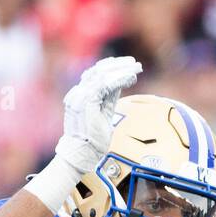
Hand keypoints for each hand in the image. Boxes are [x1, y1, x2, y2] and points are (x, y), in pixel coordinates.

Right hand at [54, 56, 142, 174]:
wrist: (82, 153)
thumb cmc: (93, 139)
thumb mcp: (102, 114)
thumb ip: (107, 99)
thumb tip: (120, 84)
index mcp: (80, 95)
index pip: (95, 74)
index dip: (111, 67)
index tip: (127, 64)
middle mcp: (78, 93)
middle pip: (98, 70)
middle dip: (118, 65)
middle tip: (135, 63)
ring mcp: (80, 96)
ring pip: (102, 75)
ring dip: (121, 70)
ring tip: (137, 68)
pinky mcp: (86, 101)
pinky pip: (104, 85)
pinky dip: (119, 79)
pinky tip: (131, 78)